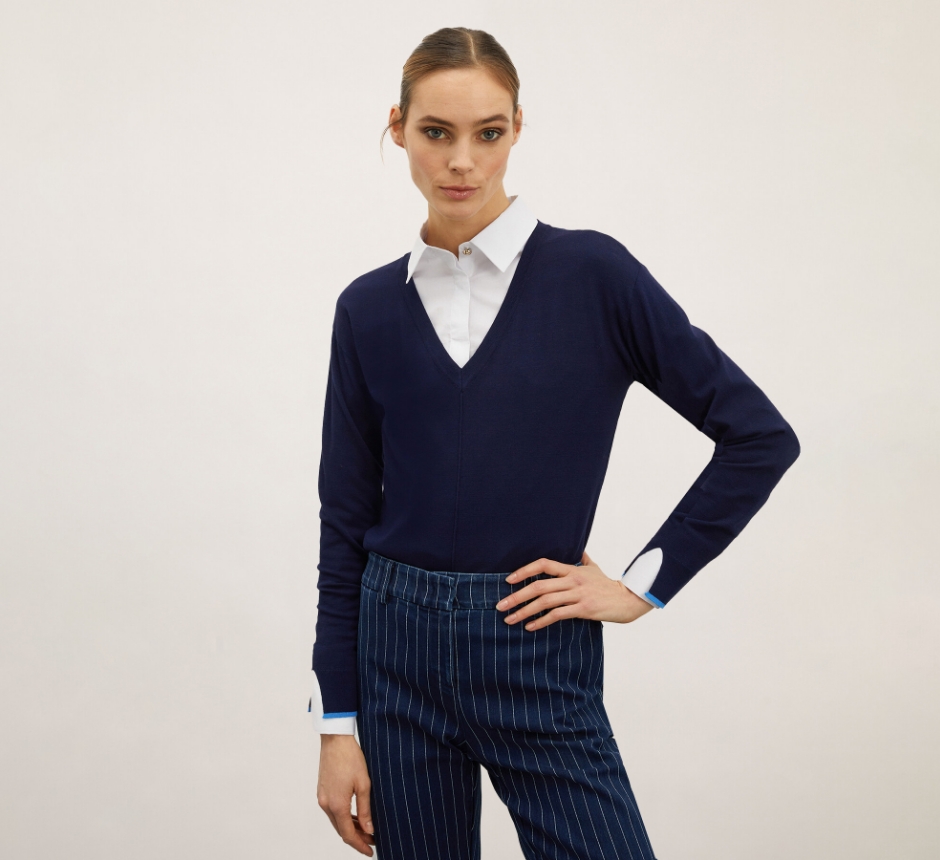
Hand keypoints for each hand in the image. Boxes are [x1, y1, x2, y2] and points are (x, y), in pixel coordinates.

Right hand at [317, 734, 375, 855]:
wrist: (335, 740)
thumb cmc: (350, 758)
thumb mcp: (364, 784)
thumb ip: (365, 810)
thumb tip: (369, 829)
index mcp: (337, 805)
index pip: (348, 834)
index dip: (360, 845)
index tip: (371, 850)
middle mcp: (326, 804)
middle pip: (341, 830)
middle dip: (357, 838)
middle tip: (372, 841)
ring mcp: (322, 798)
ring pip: (337, 821)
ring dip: (350, 828)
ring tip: (366, 830)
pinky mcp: (322, 791)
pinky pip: (333, 811)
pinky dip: (344, 817)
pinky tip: (355, 817)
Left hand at [496, 550, 654, 630]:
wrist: (629, 599)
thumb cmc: (609, 585)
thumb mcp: (595, 569)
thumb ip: (583, 560)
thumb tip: (580, 550)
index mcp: (572, 569)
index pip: (543, 564)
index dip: (524, 570)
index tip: (508, 580)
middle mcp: (573, 580)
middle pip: (539, 585)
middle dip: (517, 596)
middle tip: (500, 605)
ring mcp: (578, 594)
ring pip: (545, 601)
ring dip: (524, 611)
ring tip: (510, 619)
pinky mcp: (584, 609)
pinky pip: (558, 615)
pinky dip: (541, 621)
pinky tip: (530, 627)